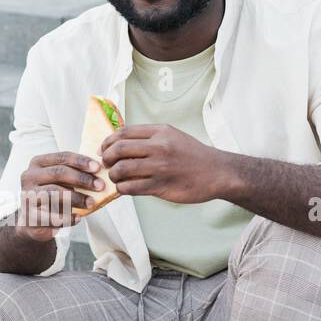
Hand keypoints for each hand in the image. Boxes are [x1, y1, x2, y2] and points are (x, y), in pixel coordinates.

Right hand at [16, 150, 104, 241]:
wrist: (33, 221)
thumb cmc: (52, 195)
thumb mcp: (59, 180)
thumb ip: (74, 172)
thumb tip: (101, 169)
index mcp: (38, 163)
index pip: (61, 157)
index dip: (80, 161)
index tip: (98, 168)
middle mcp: (29, 177)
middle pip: (58, 173)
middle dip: (82, 179)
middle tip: (100, 186)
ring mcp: (27, 196)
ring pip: (55, 193)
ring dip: (76, 198)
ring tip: (91, 203)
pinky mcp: (30, 215)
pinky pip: (52, 216)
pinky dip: (67, 218)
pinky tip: (78, 218)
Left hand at [100, 124, 227, 204]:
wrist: (217, 172)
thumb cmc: (193, 155)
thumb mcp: (172, 136)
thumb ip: (149, 138)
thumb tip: (120, 144)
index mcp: (160, 132)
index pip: (124, 132)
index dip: (108, 141)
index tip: (103, 149)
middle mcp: (159, 147)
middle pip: (119, 149)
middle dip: (106, 158)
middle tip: (106, 165)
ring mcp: (159, 167)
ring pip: (121, 170)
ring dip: (113, 176)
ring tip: (116, 178)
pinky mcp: (161, 185)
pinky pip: (131, 188)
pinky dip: (122, 189)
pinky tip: (125, 188)